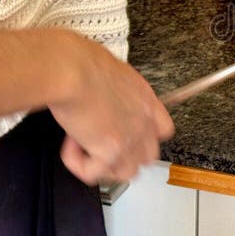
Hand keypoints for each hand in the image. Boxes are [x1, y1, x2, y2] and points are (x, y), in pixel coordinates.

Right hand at [48, 33, 173, 185]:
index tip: (126, 134)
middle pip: (147, 156)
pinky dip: (78, 164)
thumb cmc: (83, 61)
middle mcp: (144, 122)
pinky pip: (94, 174)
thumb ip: (117, 91)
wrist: (72, 70)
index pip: (164, 130)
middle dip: (124, 155)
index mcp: (146, 101)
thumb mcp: (111, 73)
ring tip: (85, 147)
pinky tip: (70, 145)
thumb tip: (104, 96)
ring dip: (103, 164)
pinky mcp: (109, 152)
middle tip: (101, 143)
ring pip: (126, 172)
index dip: (145, 137)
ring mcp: (130, 139)